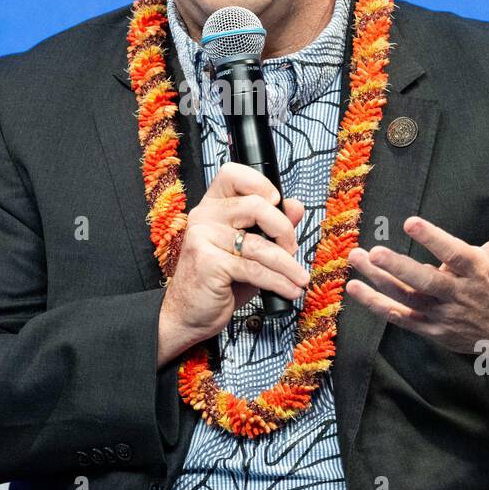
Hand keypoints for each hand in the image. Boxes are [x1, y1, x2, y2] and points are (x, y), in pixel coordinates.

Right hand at [158, 162, 309, 366]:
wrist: (188, 315)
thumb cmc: (219, 282)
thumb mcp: (249, 251)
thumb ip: (271, 227)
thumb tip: (296, 206)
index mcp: (212, 206)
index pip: (232, 174)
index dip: (259, 182)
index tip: (277, 202)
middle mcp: (204, 216)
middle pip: (255, 205)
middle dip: (284, 230)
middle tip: (292, 249)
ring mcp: (203, 238)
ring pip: (259, 244)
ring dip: (287, 265)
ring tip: (300, 278)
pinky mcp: (209, 263)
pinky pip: (255, 269)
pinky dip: (279, 282)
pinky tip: (290, 290)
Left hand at [345, 168, 488, 352]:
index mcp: (480, 270)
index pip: (454, 254)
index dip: (433, 239)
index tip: (409, 222)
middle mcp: (460, 294)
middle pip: (425, 281)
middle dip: (398, 268)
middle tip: (374, 252)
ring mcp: (445, 315)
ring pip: (407, 299)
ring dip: (379, 283)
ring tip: (355, 262)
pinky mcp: (434, 330)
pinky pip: (403, 320)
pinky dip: (380, 307)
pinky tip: (358, 290)